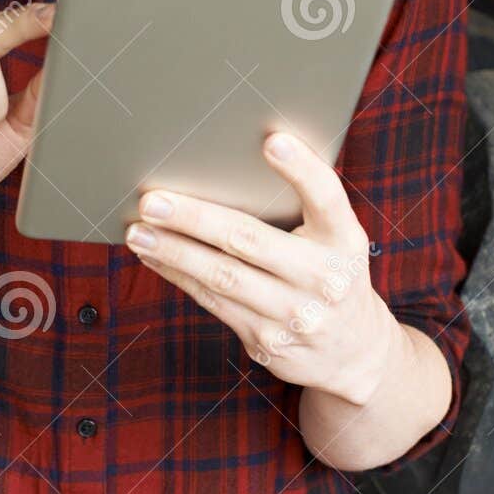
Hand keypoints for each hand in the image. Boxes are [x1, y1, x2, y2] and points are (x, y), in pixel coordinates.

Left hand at [124, 131, 395, 403]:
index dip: (302, 169)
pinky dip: (180, 277)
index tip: (273, 141)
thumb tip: (237, 161)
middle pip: (250, 240)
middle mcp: (323, 279)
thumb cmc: (331, 274)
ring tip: (139, 231)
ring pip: (223, 277)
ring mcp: (294, 315)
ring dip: (174, 252)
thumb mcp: (337, 239)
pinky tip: (155, 258)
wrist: (354, 352)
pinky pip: (214, 303)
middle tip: (153, 201)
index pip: (327, 198)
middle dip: (195, 218)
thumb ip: (306, 204)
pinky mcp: (267, 341)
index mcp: (344, 241)